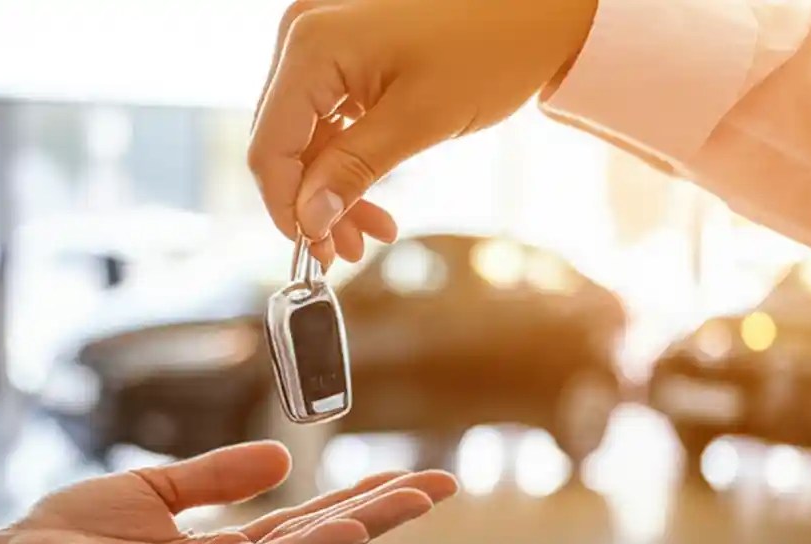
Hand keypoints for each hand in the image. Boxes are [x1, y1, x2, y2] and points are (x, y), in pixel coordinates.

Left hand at [0, 442, 456, 543]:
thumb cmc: (77, 532)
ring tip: (416, 498)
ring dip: (364, 528)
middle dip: (382, 515)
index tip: (408, 477)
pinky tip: (349, 530)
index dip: (359, 503)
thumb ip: (217, 476)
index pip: (307, 527)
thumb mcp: (158, 488)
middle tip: (442, 484)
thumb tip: (284, 457)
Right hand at [248, 0, 597, 263]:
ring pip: (305, 137)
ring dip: (331, 189)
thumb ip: (353, 170)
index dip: (286, 207)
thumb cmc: (492, 46)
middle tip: (344, 252)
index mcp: (312, 45)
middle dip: (313, 203)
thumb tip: (308, 220)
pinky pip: (328, 118)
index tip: (313, 251)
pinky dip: (347, 160)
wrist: (541, 8)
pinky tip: (372, 199)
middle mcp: (304, 35)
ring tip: (369, 233)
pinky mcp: (343, 52)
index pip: (270, 145)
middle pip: (283, 142)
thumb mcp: (419, 119)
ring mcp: (322, 41)